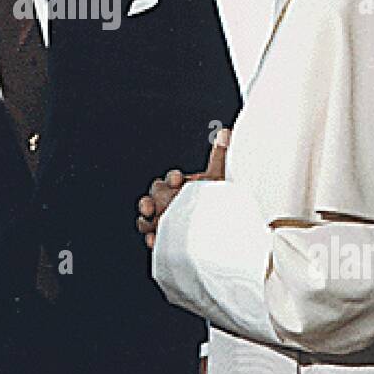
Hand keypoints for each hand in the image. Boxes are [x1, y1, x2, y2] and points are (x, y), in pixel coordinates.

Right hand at [136, 128, 229, 248]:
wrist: (228, 230)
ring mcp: (165, 220)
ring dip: (145, 218)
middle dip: (153, 198)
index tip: (179, 180)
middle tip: (158, 204)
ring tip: (150, 220)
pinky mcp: (166, 239)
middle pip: (154, 197)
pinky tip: (155, 241)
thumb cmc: (221, 201)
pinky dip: (152, 239)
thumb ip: (220, 156)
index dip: (172, 179)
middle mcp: (169, 202)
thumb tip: (225, 132)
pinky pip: (154, 238)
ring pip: (146, 218)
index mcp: (180, 186)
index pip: (170, 179)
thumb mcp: (221, 179)